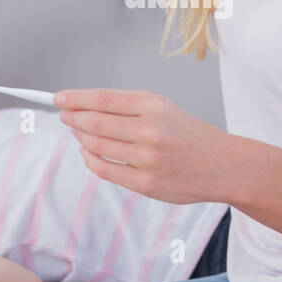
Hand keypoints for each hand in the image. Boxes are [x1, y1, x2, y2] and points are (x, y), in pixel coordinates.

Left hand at [57, 88, 230, 203]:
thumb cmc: (188, 134)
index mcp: (154, 106)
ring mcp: (148, 159)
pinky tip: (87, 153)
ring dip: (81, 138)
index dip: (75, 98)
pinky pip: (105, 170)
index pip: (103, 99)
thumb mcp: (163, 108)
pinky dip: (90, 160)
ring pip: (96, 146)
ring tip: (78, 132)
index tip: (58, 98)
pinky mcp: (145, 183)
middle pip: (95, 122)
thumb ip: (126, 106)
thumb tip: (84, 106)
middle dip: (73, 118)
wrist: (222, 165)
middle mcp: (150, 130)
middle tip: (65, 116)